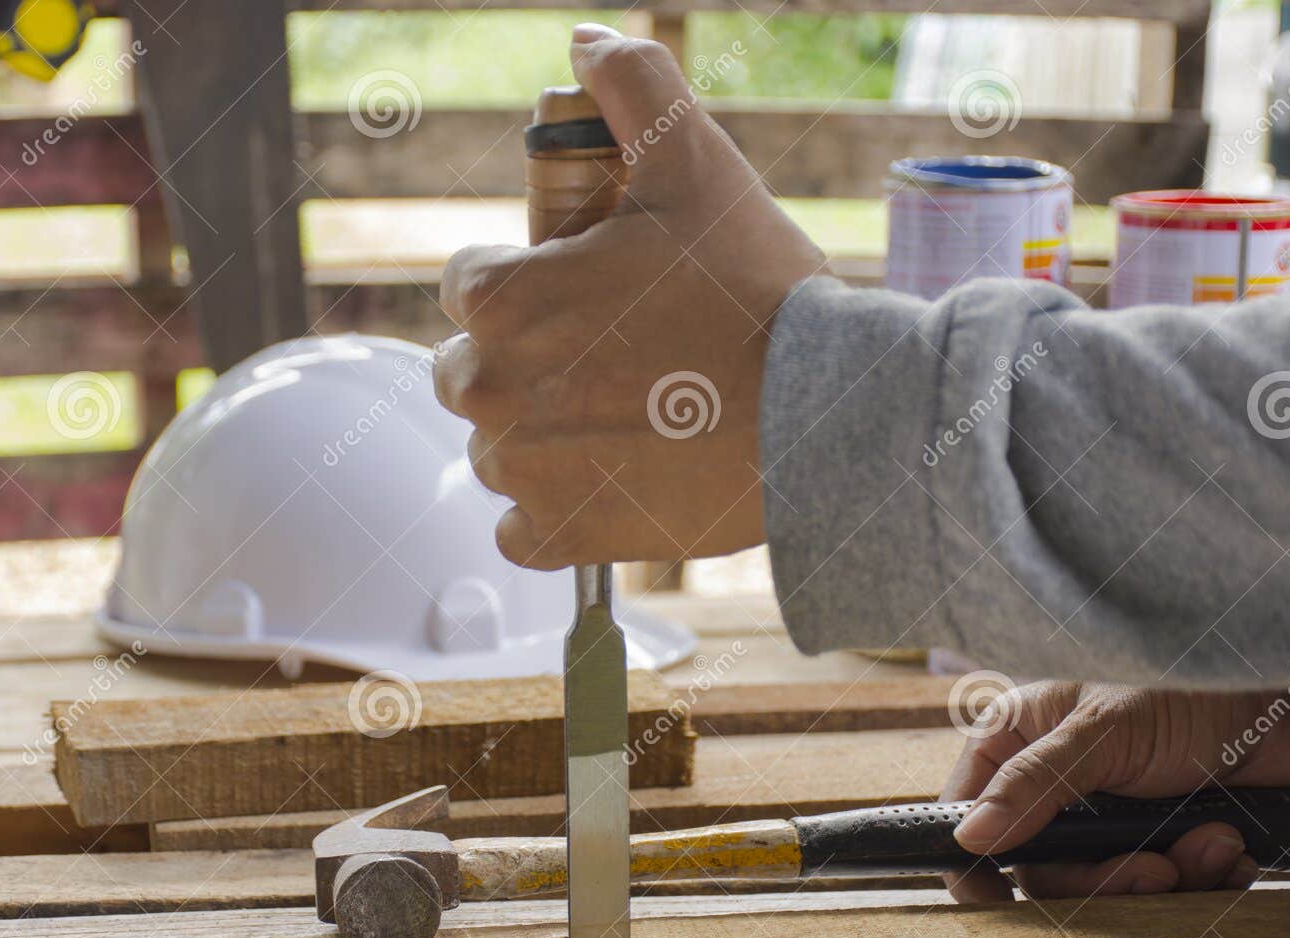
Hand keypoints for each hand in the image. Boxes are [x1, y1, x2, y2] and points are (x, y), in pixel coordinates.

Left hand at [433, 24, 825, 567]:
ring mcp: (521, 471)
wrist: (822, 416)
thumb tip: (587, 40)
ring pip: (496, 448)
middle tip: (608, 357)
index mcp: (501, 300)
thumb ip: (630, 87)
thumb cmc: (754, 288)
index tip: (584, 295)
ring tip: (625, 417)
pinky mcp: (559, 537)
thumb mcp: (696, 162)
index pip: (467, 286)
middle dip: (522, 359)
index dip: (526, 284)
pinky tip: (611, 480)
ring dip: (540, 435)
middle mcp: (491, 390)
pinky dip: (553, 513)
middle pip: (470, 370)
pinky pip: (518, 530)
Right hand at [942, 681, 1289, 901]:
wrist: (1282, 714)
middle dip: (1102, 878)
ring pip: (1099, 887)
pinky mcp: (1150, 844)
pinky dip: (1197, 879)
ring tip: (1208, 844)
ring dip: (1163, 877)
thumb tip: (969, 836)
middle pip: (1039, 869)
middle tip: (1154, 868)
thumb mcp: (1102, 731)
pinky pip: (1155, 891)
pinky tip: (1223, 847)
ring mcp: (1101, 820)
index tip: (993, 902)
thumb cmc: (1182, 692)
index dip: (973, 863)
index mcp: (1016, 741)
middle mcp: (1049, 786)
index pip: (965, 812)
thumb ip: (1033, 782)